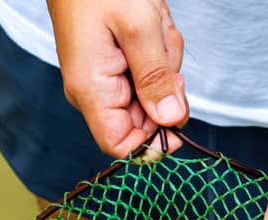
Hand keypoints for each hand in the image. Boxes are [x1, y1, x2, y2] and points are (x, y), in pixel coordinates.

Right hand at [47, 0, 187, 157]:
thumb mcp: (139, 28)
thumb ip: (156, 78)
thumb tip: (171, 121)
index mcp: (91, 90)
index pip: (120, 146)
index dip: (153, 143)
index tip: (176, 115)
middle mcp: (94, 92)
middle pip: (145, 118)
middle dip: (165, 86)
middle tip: (159, 47)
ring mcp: (104, 79)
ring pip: (153, 92)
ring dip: (164, 60)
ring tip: (151, 26)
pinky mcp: (114, 65)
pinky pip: (149, 72)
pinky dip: (159, 51)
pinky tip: (150, 25)